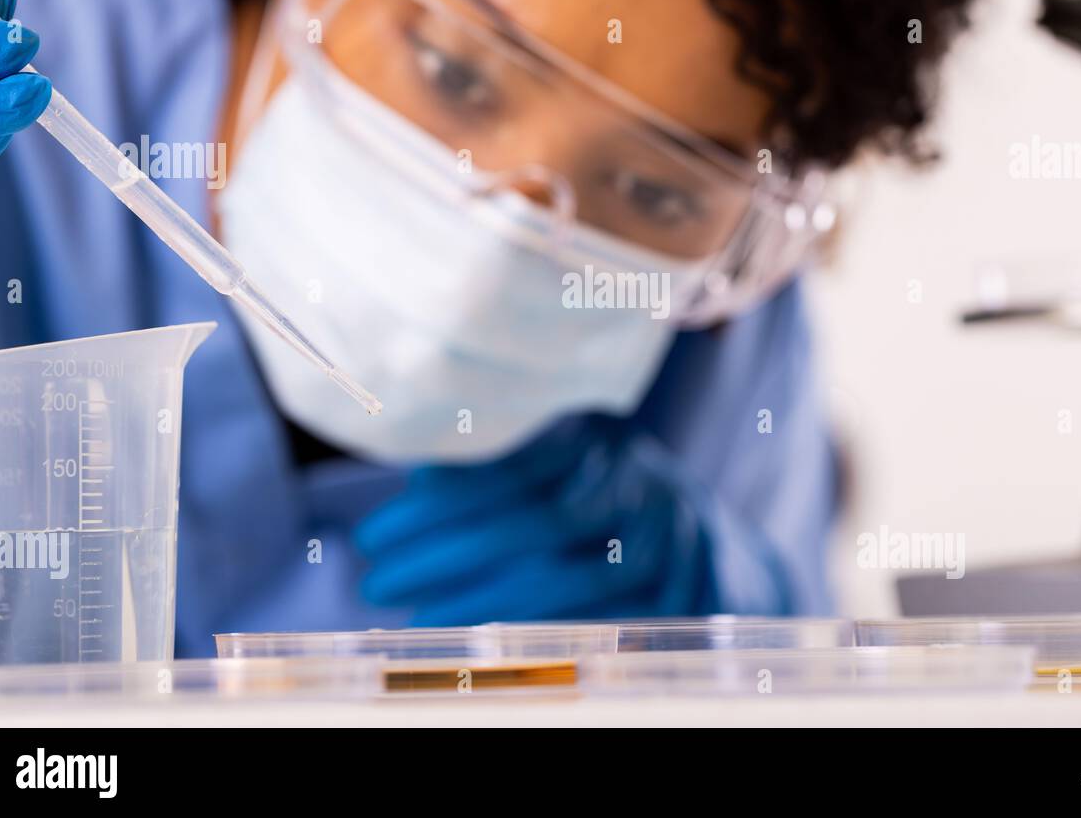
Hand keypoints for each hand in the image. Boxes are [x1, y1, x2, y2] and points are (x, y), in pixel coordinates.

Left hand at [354, 416, 714, 624]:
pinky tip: (482, 646)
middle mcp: (640, 481)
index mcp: (599, 434)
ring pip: (569, 580)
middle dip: (447, 556)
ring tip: (415, 621)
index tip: (376, 534)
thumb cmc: (597, 496)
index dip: (440, 501)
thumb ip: (494, 463)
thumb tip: (419, 483)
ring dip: (482, 605)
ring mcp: (669, 542)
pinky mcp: (682, 598)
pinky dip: (537, 637)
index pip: (512, 465)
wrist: (703, 544)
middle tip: (377, 582)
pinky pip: (601, 626)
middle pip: (537, 522)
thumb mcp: (553, 462)